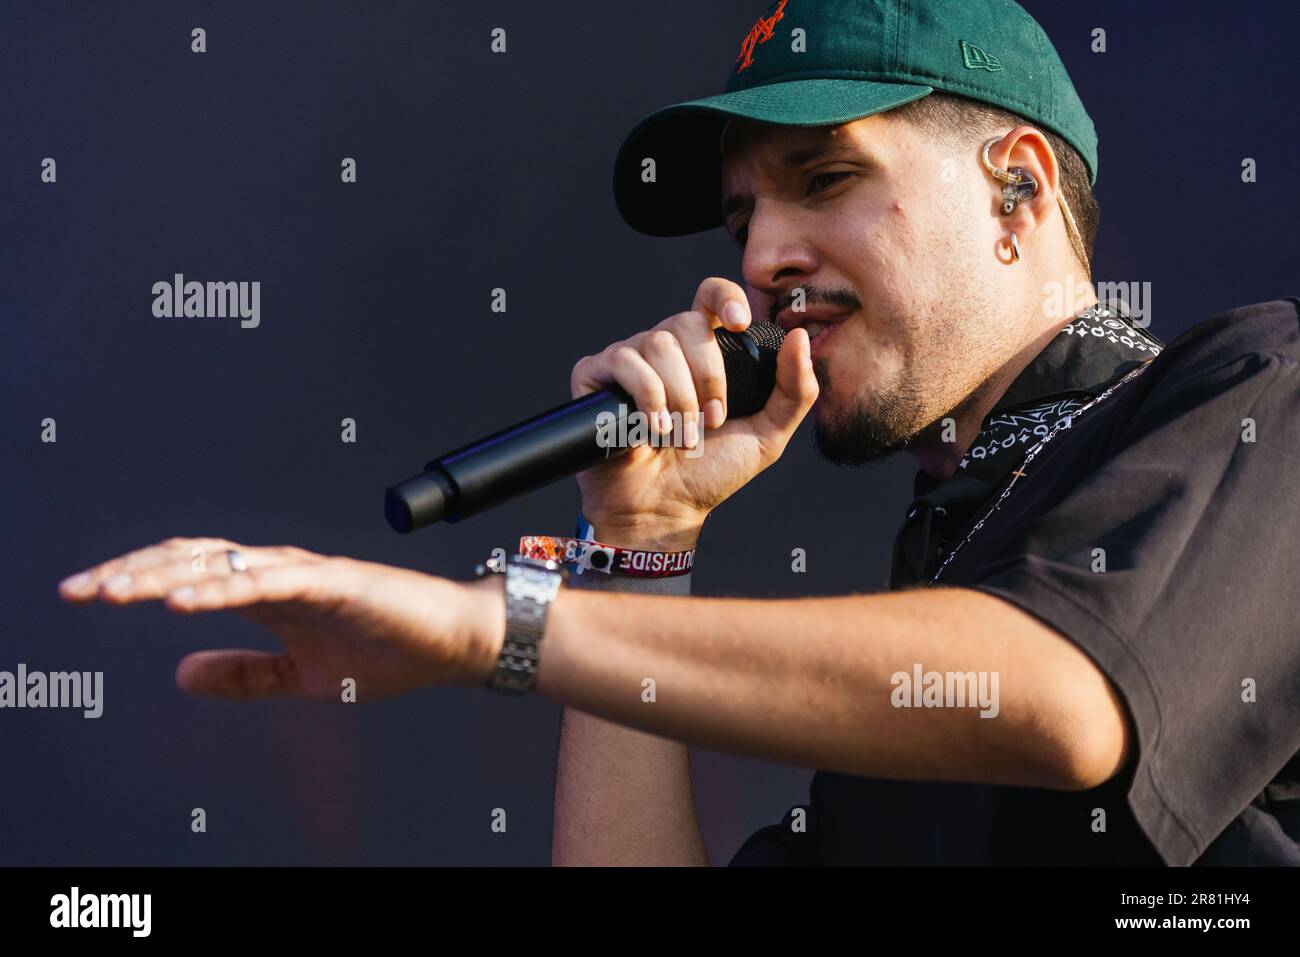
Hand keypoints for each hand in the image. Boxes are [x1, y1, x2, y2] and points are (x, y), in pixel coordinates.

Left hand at [57, 537, 504, 699]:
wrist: (453, 643)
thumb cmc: (390, 650)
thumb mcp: (301, 678)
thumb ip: (245, 675)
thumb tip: (180, 674)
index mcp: (269, 590)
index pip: (189, 572)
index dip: (137, 577)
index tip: (85, 592)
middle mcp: (279, 571)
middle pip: (191, 559)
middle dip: (132, 571)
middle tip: (79, 589)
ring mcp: (305, 571)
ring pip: (221, 563)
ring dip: (165, 576)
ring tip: (116, 592)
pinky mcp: (334, 580)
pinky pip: (268, 582)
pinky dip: (223, 590)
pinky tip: (184, 602)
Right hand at [570, 277, 816, 546]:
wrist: (663, 511)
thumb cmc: (711, 473)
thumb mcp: (768, 435)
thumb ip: (795, 391)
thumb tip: (799, 337)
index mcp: (703, 351)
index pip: (711, 296)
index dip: (725, 297)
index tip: (740, 322)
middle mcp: (665, 347)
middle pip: (688, 323)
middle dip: (708, 376)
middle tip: (711, 420)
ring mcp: (628, 359)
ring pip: (658, 344)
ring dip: (679, 398)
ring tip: (681, 436)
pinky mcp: (595, 376)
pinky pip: (622, 361)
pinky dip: (646, 398)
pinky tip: (651, 429)